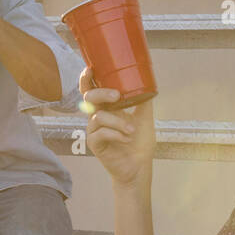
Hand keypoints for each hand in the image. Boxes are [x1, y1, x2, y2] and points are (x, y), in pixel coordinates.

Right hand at [80, 67, 155, 187]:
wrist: (139, 166)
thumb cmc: (140, 143)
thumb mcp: (145, 117)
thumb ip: (143, 100)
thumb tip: (147, 81)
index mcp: (107, 107)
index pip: (92, 90)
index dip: (87, 79)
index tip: (91, 69)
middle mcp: (97, 116)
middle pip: (89, 97)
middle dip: (101, 93)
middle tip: (117, 96)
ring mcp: (94, 130)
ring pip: (98, 116)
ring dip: (117, 122)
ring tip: (131, 131)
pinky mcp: (94, 144)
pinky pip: (100, 133)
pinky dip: (115, 134)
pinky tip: (126, 139)